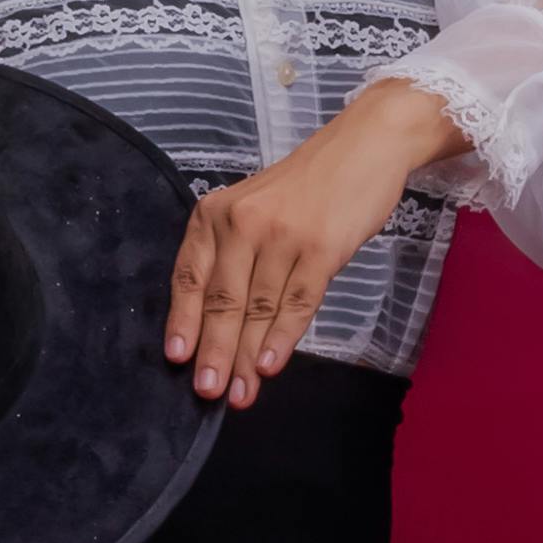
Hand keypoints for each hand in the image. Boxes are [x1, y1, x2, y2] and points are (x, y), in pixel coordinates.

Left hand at [165, 81, 460, 408]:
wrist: (365, 147)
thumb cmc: (309, 187)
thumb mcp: (257, 210)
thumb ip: (236, 259)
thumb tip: (223, 327)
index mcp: (215, 214)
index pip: (190, 276)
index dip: (183, 321)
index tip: (177, 360)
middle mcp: (242, 222)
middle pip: (221, 299)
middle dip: (214, 351)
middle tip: (207, 392)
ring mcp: (282, 235)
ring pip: (257, 308)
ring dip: (247, 357)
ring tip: (240, 395)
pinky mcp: (320, 248)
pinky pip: (296, 301)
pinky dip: (282, 338)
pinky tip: (270, 365)